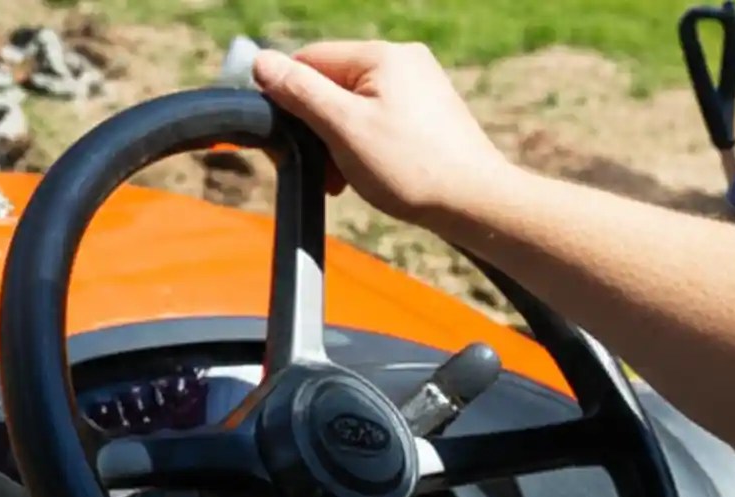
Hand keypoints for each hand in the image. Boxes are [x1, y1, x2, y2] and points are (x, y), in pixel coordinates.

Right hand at [252, 41, 513, 224]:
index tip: (286, 139)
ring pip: (353, 107)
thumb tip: (260, 61)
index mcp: (381, 56)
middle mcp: (403, 61)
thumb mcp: (342, 127)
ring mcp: (419, 86)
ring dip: (337, 143)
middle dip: (316, 128)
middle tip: (320, 170)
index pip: (310, 59)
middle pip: (331, 84)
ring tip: (343, 180)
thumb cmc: (410, 166)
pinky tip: (365, 176)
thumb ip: (300, 91)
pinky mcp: (428, 112)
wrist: (475, 202)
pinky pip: (378, 120)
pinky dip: (362, 147)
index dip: (288, 97)